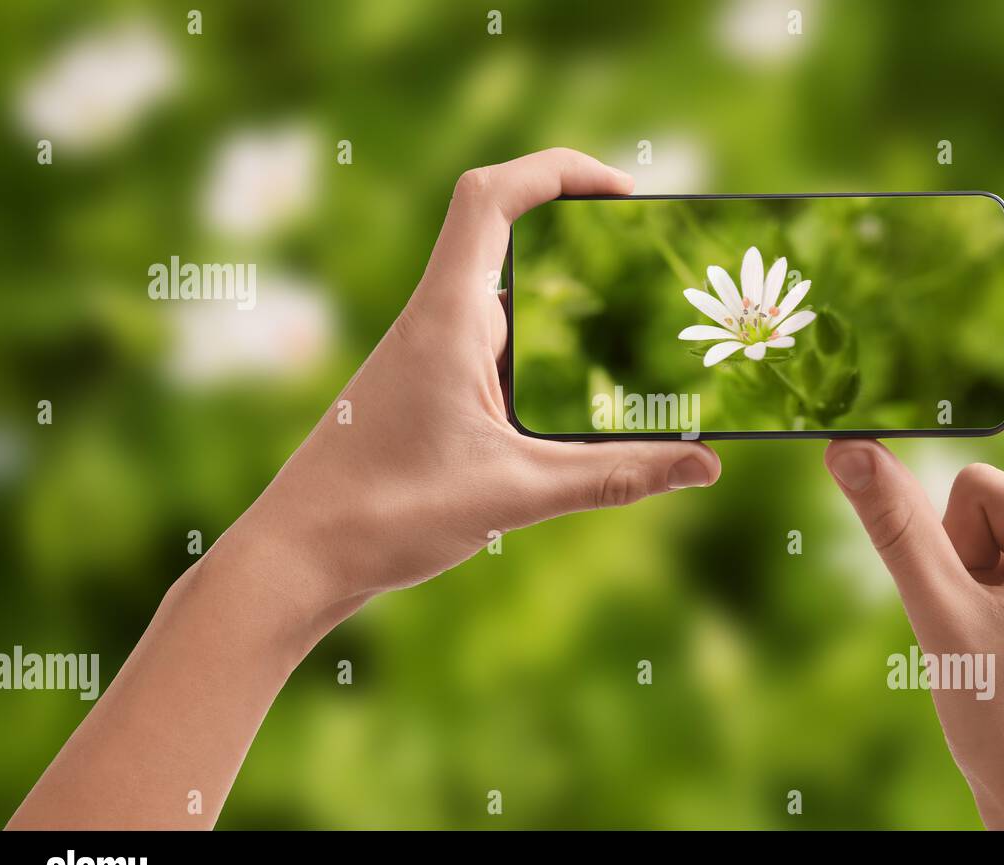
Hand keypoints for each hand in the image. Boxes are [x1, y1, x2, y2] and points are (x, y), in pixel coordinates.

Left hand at [7, 148, 721, 829]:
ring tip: (636, 334)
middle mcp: (436, 322)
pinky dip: (543, 351)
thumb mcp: (518, 492)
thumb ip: (617, 475)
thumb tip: (706, 464)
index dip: (559, 170)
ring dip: (565, 304)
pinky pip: (495, 346)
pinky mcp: (426, 390)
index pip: (492, 197)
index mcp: (448, 319)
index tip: (625, 192)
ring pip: (506, 299)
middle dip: (583, 242)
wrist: (296, 556)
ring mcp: (428, 355)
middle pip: (508, 238)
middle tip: (652, 268)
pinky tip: (580, 397)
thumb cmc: (387, 514)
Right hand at [825, 246, 1003, 828]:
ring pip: (998, 524)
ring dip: (968, 571)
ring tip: (980, 642)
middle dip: (957, 544)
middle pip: (996, 491)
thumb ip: (891, 526)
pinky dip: (985, 584)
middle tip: (962, 619)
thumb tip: (844, 447)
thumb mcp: (940, 617)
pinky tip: (993, 644)